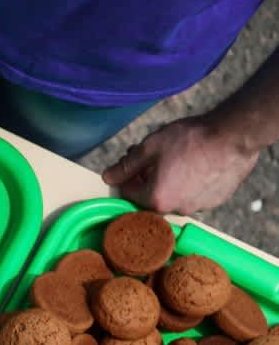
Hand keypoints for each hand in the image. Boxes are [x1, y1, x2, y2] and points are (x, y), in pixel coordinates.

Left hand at [102, 115, 260, 213]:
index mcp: (156, 200)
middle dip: (146, 177)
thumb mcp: (150, 147)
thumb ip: (127, 166)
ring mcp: (199, 207)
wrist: (235, 135)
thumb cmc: (192, 139)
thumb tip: (108, 177)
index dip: (126, 176)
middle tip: (151, 157)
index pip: (129, 194)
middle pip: (152, 196)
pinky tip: (195, 163)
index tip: (129, 162)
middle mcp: (177, 209)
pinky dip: (190, 182)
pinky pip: (195, 193)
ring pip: (175, 195)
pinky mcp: (216, 200)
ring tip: (175, 157)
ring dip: (169, 180)